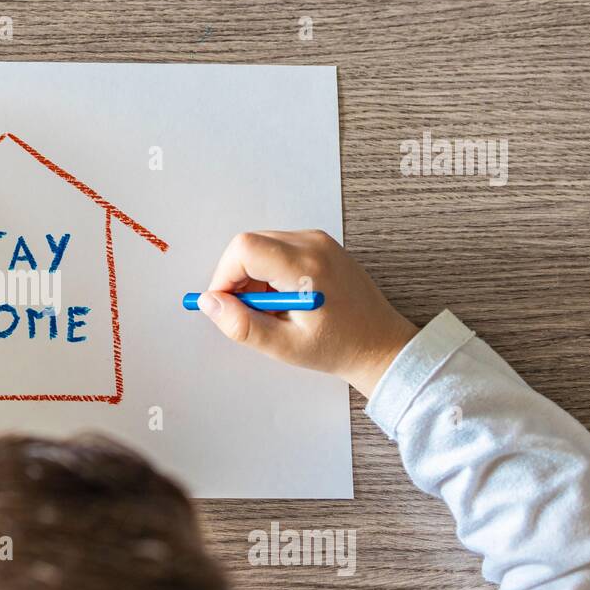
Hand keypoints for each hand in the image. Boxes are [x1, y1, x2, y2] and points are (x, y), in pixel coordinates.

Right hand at [195, 230, 417, 397]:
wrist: (380, 344)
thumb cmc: (338, 348)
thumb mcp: (284, 346)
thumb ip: (242, 325)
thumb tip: (209, 303)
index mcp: (305, 268)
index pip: (244, 249)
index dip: (224, 276)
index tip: (225, 304)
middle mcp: (313, 245)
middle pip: (249, 244)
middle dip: (237, 278)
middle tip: (250, 312)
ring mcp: (319, 241)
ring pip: (261, 245)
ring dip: (253, 277)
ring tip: (272, 310)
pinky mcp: (321, 245)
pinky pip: (278, 248)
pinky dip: (269, 272)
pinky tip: (284, 299)